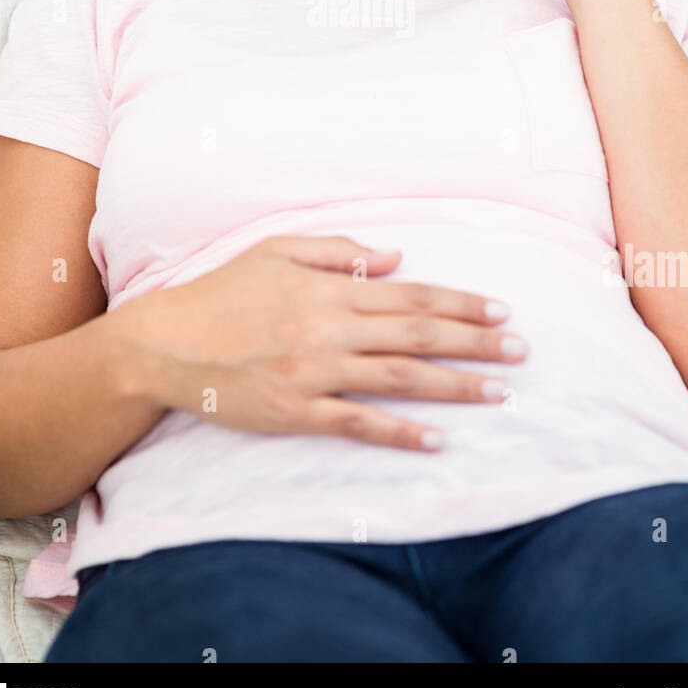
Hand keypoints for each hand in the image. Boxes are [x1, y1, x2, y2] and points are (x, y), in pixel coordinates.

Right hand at [105, 235, 527, 450]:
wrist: (165, 344)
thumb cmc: (221, 293)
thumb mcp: (276, 249)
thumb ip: (339, 250)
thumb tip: (397, 257)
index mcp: (329, 287)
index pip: (412, 294)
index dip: (462, 303)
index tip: (501, 311)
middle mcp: (330, 328)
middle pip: (419, 334)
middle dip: (477, 342)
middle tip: (522, 350)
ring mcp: (316, 372)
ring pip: (400, 378)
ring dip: (455, 385)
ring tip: (499, 391)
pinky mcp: (298, 412)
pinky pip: (360, 424)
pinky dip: (401, 431)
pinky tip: (437, 438)